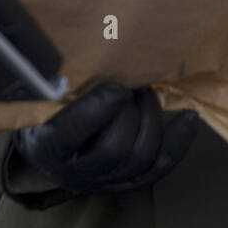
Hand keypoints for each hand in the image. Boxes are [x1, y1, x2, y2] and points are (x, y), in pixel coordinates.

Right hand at [13, 82, 197, 194]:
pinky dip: (179, 141)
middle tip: (133, 83)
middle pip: (113, 148)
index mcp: (46, 146)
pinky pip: (160, 166)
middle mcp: (75, 172)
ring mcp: (104, 181)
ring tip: (146, 92)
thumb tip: (82, 45)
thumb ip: (54, 77)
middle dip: (130, 111)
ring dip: (151, 118)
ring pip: (140, 157)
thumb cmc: (43, 105)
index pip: (72, 132)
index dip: (99, 109)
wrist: (45, 143)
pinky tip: (189, 117)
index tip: (116, 86)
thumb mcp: (38, 91)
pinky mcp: (128, 182)